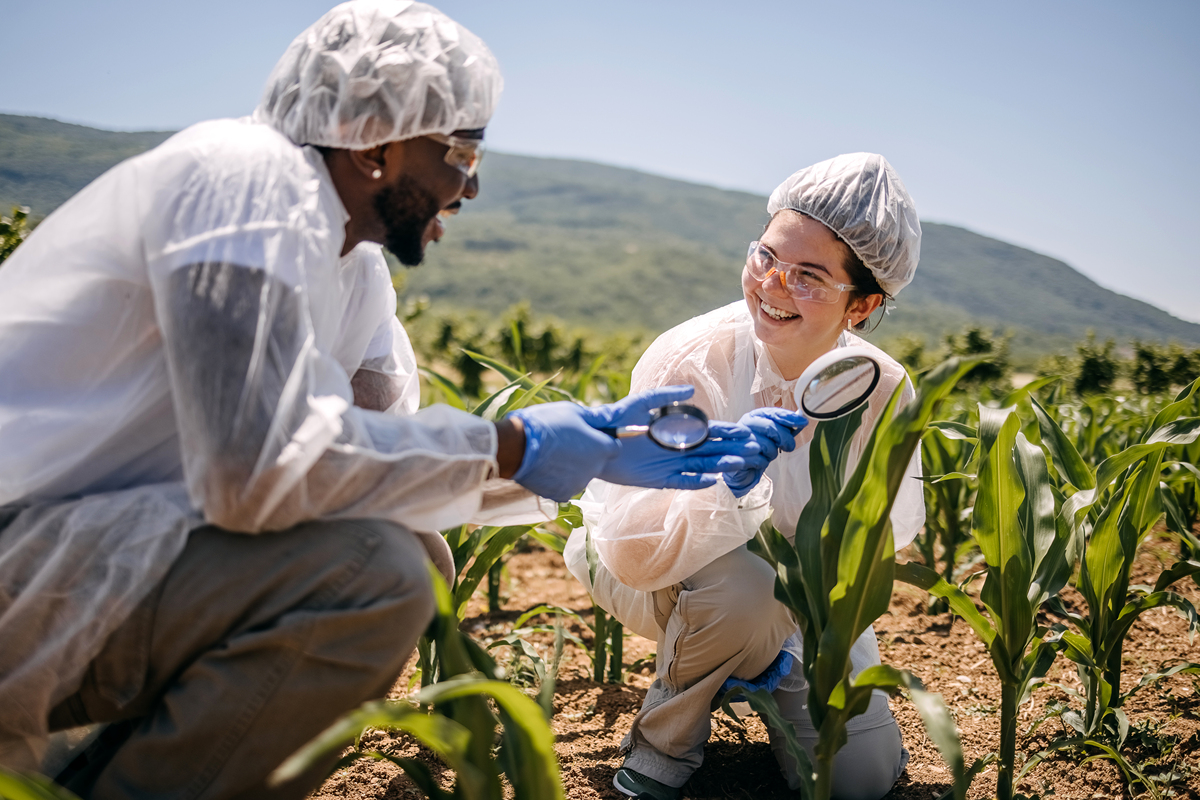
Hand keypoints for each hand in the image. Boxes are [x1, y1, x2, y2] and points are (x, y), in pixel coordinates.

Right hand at [508, 402, 619, 501]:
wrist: (516, 446)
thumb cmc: (547, 423)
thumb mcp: (574, 412)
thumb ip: (596, 417)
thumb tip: (612, 415)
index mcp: (601, 449)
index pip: (614, 447)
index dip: (602, 441)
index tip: (589, 435)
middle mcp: (594, 470)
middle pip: (596, 462)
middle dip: (586, 454)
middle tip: (565, 442)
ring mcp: (577, 485)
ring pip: (580, 475)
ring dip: (571, 467)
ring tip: (552, 454)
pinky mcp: (561, 495)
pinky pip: (564, 486)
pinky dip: (557, 479)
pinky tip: (545, 466)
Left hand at [579, 386, 762, 490]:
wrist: (595, 441)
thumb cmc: (616, 419)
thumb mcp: (640, 403)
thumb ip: (665, 397)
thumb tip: (691, 390)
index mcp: (676, 429)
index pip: (708, 431)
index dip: (726, 432)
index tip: (744, 432)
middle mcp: (677, 448)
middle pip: (710, 449)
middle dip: (731, 449)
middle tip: (753, 450)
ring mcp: (670, 464)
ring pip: (702, 465)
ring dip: (720, 465)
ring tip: (739, 464)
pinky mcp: (659, 479)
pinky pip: (683, 482)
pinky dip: (698, 481)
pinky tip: (714, 481)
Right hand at [723, 407, 806, 496]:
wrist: (740, 469)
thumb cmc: (758, 450)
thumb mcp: (772, 437)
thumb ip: (784, 428)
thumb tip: (801, 422)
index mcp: (753, 417)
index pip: (773, 413)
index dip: (789, 417)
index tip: (802, 422)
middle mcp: (744, 425)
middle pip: (770, 427)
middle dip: (784, 438)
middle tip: (789, 446)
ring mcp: (738, 440)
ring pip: (766, 445)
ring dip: (771, 453)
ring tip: (767, 455)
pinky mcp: (735, 457)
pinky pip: (759, 460)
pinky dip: (763, 463)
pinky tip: (758, 462)